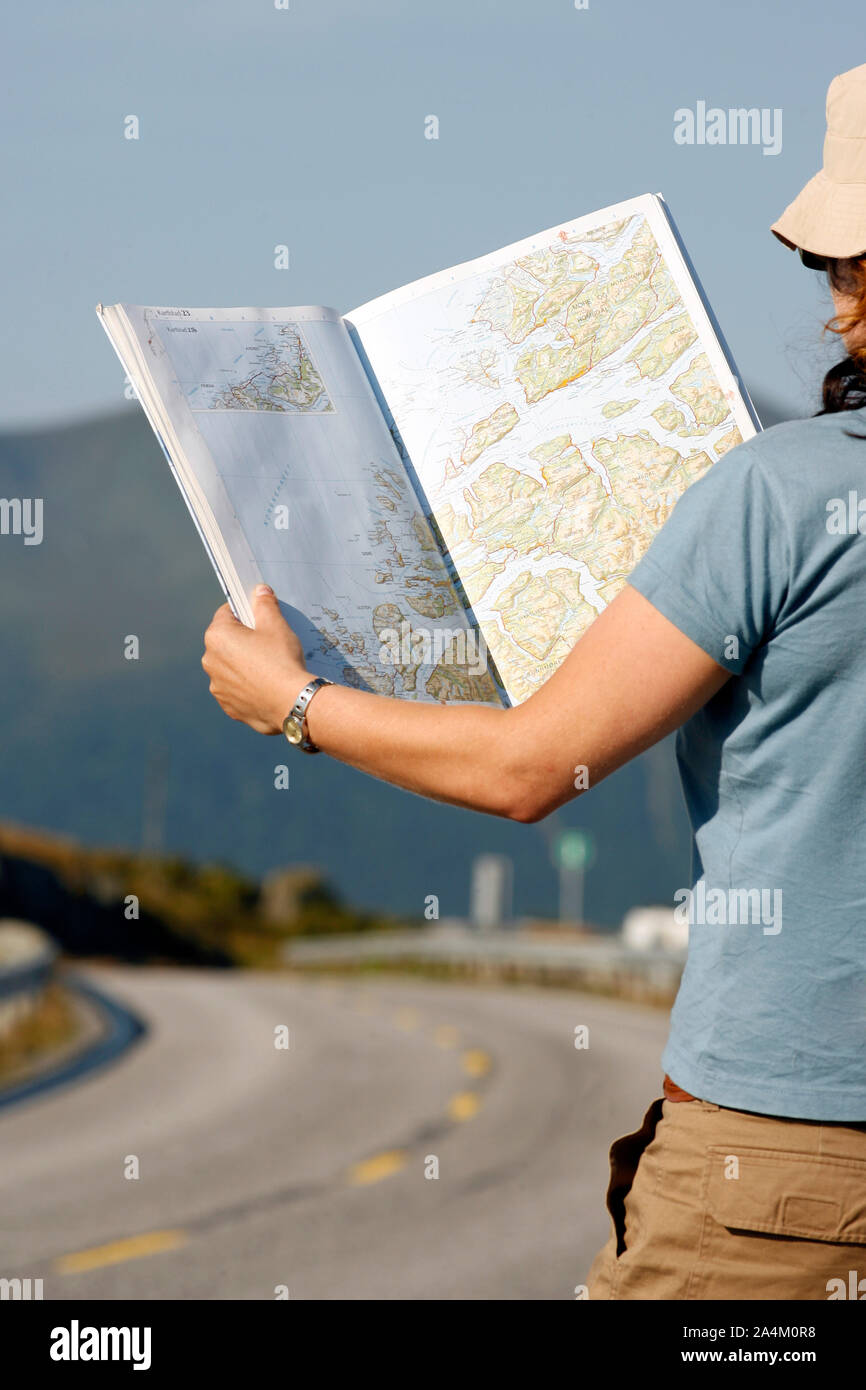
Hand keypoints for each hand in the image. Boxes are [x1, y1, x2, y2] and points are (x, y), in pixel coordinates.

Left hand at [202, 585, 311, 733]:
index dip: (245, 613)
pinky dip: (248, 687)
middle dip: (244, 640)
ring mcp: (217, 686)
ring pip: (230, 668)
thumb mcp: (276, 625)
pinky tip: (266, 687)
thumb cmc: (281, 660)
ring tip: (269, 668)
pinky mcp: (228, 706)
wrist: (292, 702)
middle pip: (227, 642)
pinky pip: (236, 690)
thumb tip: (259, 590)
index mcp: (217, 636)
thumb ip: (264, 604)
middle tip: (269, 644)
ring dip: (244, 665)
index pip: (227, 613)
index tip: (260, 619)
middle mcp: (210, 661)